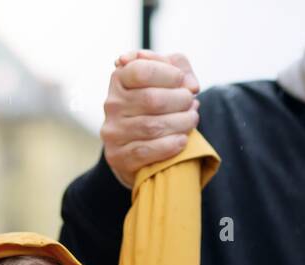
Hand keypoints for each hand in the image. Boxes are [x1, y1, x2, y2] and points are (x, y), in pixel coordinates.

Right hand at [100, 50, 199, 188]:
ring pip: (152, 127)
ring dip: (181, 123)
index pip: (141, 70)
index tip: (182, 81)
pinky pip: (146, 151)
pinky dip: (170, 145)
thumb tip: (191, 86)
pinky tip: (182, 140)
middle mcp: (112, 104)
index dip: (169, 74)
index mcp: (120, 79)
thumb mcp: (166, 79)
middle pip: (151, 99)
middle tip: (192, 104)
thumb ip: (179, 67)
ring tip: (191, 120)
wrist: (140, 149)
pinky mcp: (118, 157)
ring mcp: (113, 132)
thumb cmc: (157, 108)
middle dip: (180, 101)